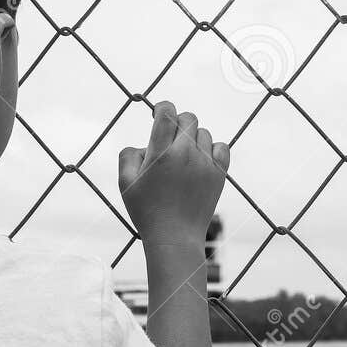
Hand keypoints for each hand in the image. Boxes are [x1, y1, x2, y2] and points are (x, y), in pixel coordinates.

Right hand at [118, 102, 228, 244]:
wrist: (175, 239)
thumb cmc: (146, 211)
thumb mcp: (125, 183)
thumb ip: (128, 155)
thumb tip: (145, 144)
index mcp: (160, 153)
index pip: (167, 112)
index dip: (162, 107)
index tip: (158, 113)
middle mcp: (185, 154)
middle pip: (188, 118)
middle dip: (177, 122)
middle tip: (169, 138)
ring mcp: (205, 164)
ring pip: (203, 133)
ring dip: (192, 138)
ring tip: (182, 157)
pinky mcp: (219, 174)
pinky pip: (221, 147)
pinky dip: (212, 148)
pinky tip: (201, 159)